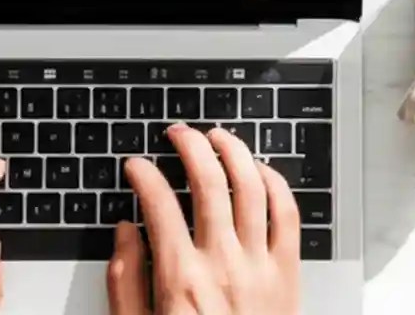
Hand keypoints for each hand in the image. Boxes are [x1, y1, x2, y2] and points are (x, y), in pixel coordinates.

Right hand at [108, 123, 300, 313]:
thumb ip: (126, 280)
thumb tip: (126, 232)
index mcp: (181, 279)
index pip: (158, 202)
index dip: (143, 174)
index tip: (136, 165)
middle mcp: (223, 265)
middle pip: (209, 180)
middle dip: (189, 145)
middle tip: (178, 134)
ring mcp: (261, 266)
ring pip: (252, 185)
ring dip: (233, 151)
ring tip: (218, 137)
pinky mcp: (288, 273)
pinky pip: (288, 213)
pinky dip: (275, 183)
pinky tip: (260, 171)